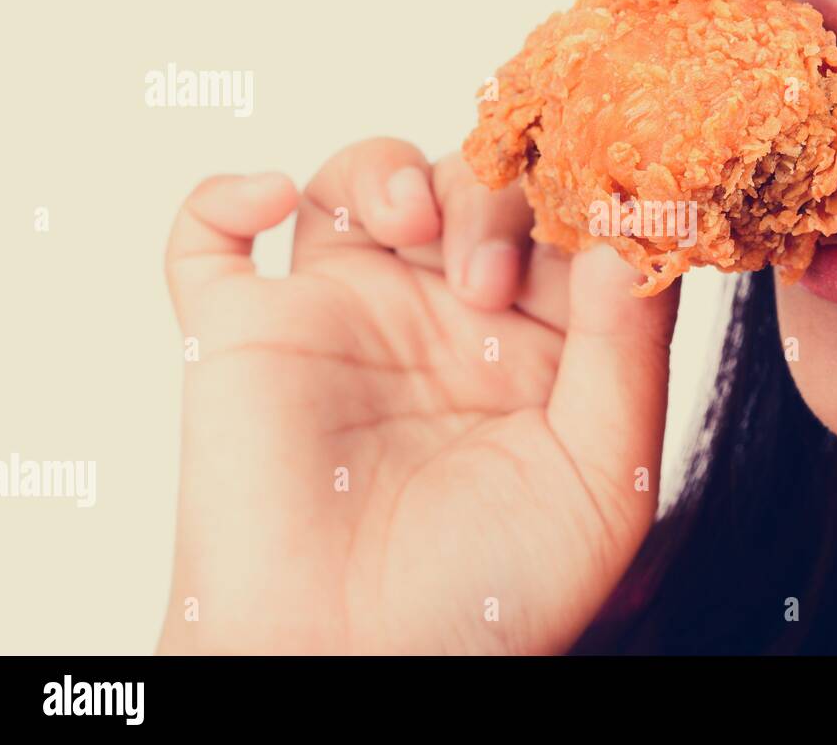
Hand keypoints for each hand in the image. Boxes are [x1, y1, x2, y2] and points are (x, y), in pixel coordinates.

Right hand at [158, 138, 678, 653]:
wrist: (358, 666)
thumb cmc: (491, 594)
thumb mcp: (602, 479)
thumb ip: (628, 357)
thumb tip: (630, 241)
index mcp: (533, 342)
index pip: (559, 223)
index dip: (575, 196)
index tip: (586, 202)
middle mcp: (440, 317)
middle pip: (469, 185)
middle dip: (488, 200)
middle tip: (485, 282)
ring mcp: (342, 316)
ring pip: (360, 183)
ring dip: (387, 169)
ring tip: (412, 221)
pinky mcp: (242, 334)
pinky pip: (206, 240)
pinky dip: (222, 195)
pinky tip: (266, 198)